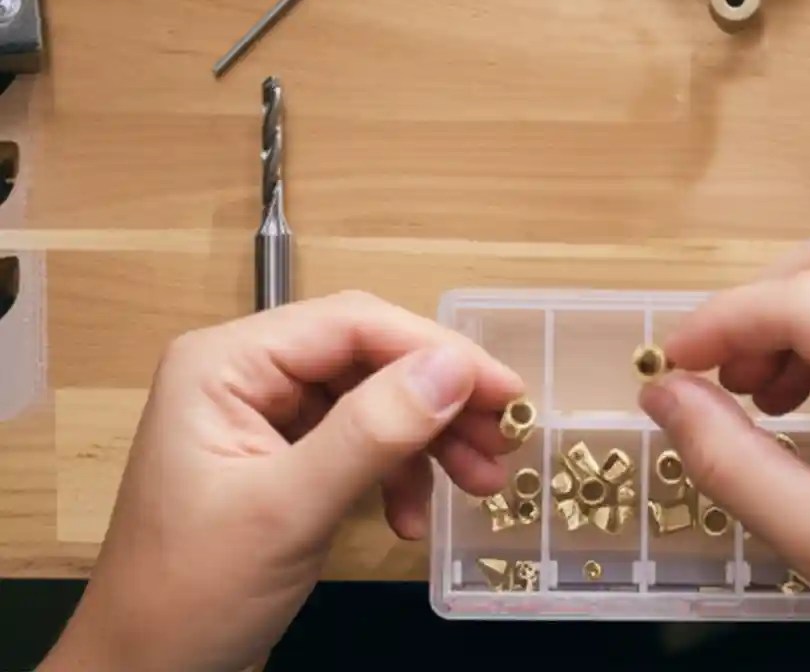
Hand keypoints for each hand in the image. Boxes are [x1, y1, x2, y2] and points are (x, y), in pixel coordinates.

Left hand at [40, 291, 523, 671]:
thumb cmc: (192, 592)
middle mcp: (246, 374)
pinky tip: (412, 520)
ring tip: (481, 484)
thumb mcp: (288, 509)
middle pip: (370, 358)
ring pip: (375, 400)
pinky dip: (399, 475)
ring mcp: (265, 417)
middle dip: (440, 401)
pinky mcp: (284, 458)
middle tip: (504, 442)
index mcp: (227, 364)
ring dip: (430, 441)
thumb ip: (371, 432)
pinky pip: (361, 443)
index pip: (353, 326)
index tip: (508, 394)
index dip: (438, 351)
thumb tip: (455, 367)